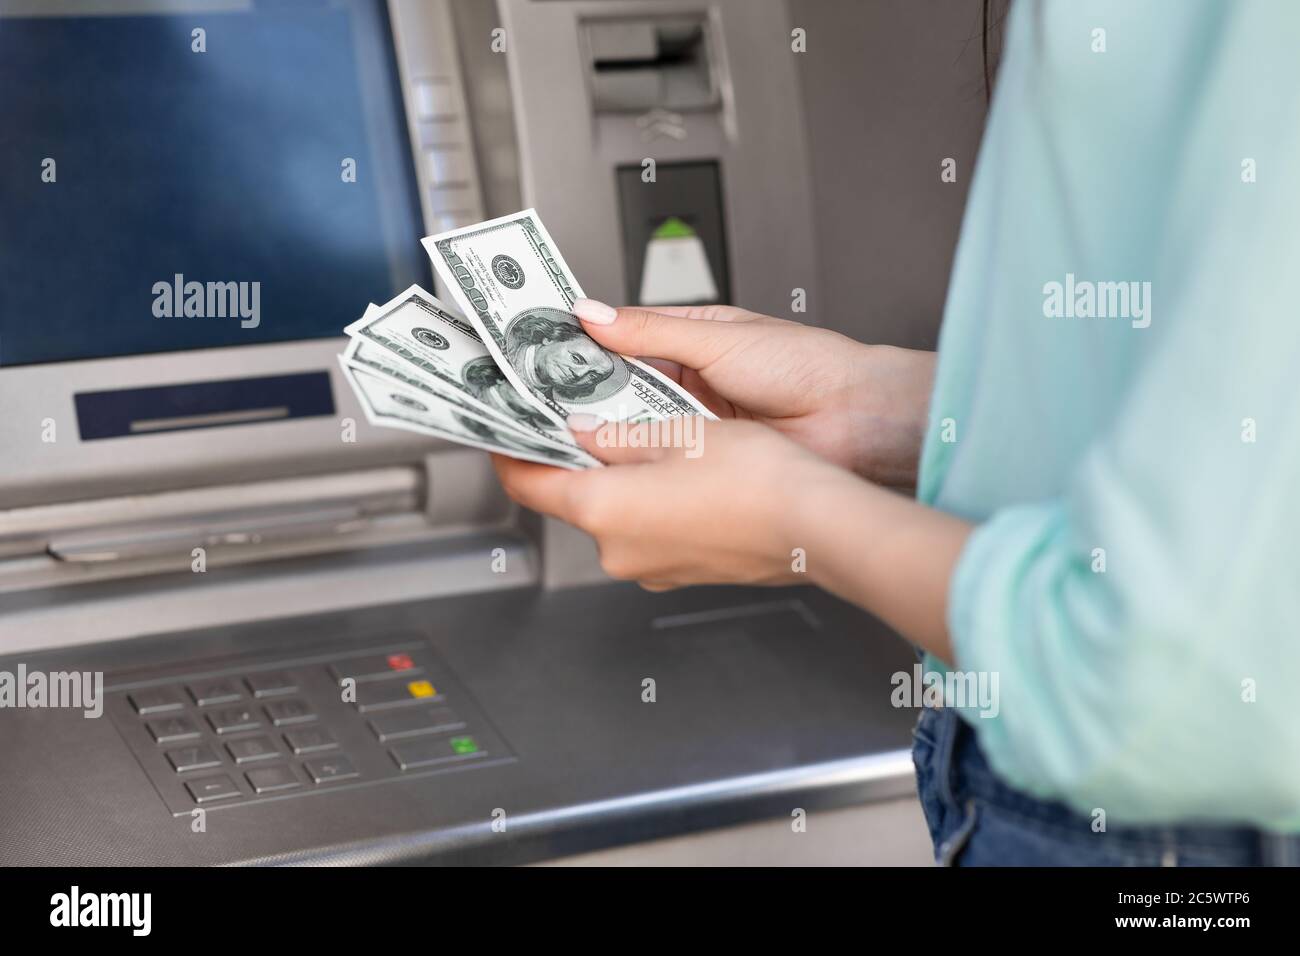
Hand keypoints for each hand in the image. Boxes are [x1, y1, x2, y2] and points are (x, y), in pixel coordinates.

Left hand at [493, 417, 840, 588]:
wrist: (817, 526)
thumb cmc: (757, 480)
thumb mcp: (676, 432)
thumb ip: (614, 433)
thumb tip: (579, 429)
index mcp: (603, 512)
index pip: (528, 485)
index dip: (512, 453)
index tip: (507, 431)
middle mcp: (618, 551)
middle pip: (573, 498)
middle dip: (577, 458)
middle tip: (588, 414)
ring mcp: (651, 568)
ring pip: (615, 514)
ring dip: (620, 478)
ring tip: (649, 435)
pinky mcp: (682, 572)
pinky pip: (649, 531)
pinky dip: (651, 500)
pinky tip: (682, 471)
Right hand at [572, 299, 934, 486]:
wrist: (854, 419)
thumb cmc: (806, 365)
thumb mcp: (717, 337)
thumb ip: (649, 331)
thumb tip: (592, 313)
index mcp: (687, 341)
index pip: (617, 340)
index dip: (579, 346)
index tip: (537, 350)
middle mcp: (686, 384)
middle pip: (616, 390)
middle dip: (582, 395)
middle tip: (538, 398)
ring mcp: (693, 426)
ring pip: (631, 428)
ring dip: (605, 429)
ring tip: (565, 427)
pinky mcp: (703, 462)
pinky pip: (658, 459)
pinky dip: (635, 459)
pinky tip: (610, 457)